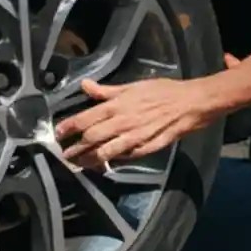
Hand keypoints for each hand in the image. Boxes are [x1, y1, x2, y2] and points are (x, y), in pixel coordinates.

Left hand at [53, 54, 240, 168]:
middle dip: (75, 149)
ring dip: (90, 160)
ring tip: (80, 164)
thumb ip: (108, 90)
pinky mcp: (147, 147)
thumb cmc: (164, 90)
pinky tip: (107, 163)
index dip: (69, 127)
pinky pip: (126, 157)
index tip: (59, 134)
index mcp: (118, 105)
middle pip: (92, 139)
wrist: (192, 102)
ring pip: (106, 152)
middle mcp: (123, 122)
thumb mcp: (135, 85)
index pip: (86, 118)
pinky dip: (114, 161)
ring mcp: (135, 137)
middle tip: (65, 154)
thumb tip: (85, 85)